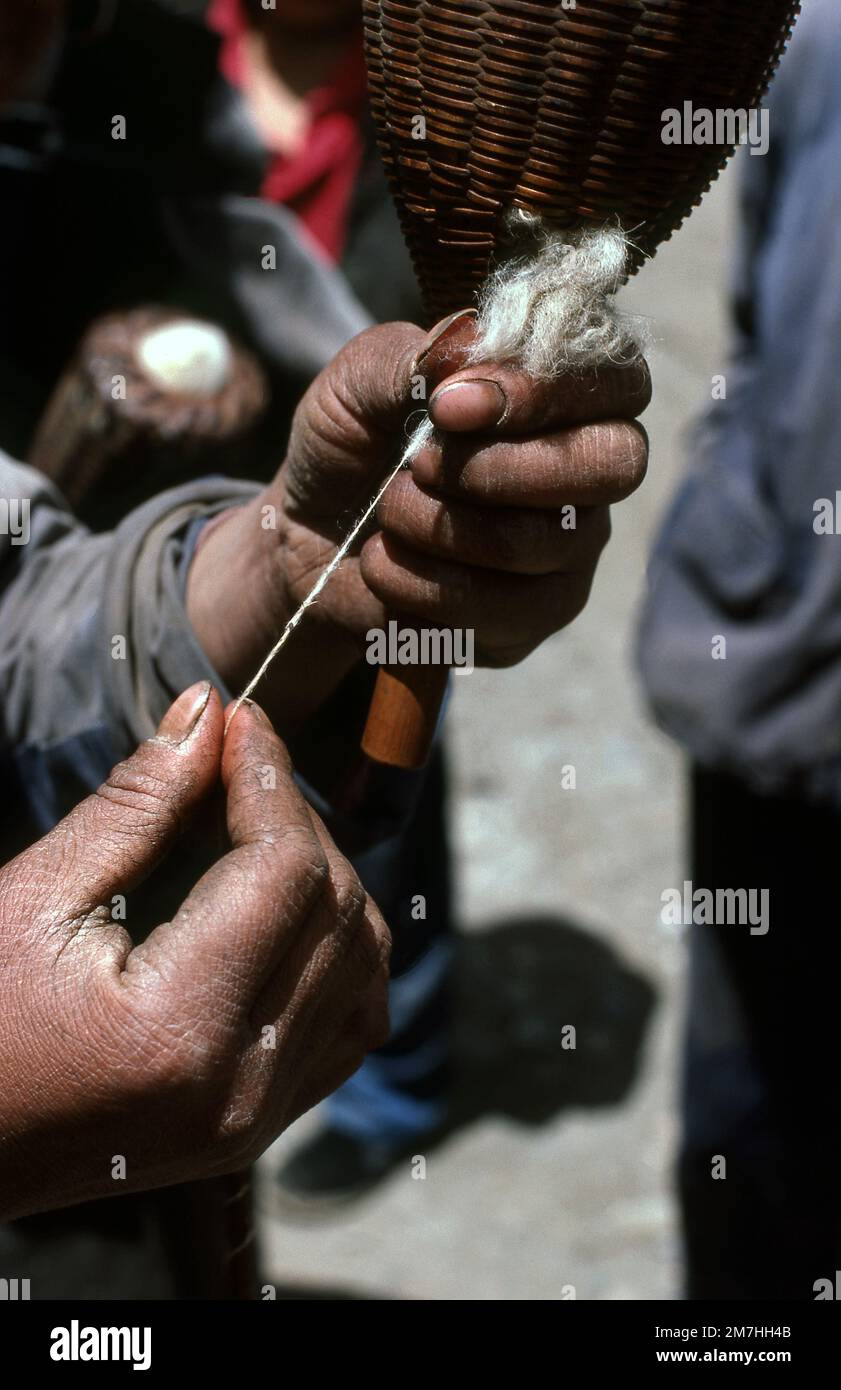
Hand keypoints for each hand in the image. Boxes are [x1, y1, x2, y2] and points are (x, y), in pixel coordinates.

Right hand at [0, 683, 389, 1219]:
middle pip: (336, 910)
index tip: (240, 722)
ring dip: (325, 879)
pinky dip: (336, 950)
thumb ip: (135, 805)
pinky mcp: (259, 1130)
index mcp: (180, 1029)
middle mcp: (243, 1085)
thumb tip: (206, 712)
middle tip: (237, 767)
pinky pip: (347, 1022)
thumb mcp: (34, 901)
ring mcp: (259, 1118)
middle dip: (296, 819)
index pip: (285, 870)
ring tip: (258, 831)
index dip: (269, 778)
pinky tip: (284, 910)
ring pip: (362, 964)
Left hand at [187, 315, 649, 727]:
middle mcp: (586, 469)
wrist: (309, 537)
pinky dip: (421, 585)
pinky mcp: (537, 617)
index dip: (545, 390)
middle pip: (612, 464)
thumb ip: (416, 359)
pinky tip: (383, 564)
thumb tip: (467, 364)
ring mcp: (571, 550)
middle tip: (419, 465)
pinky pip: (502, 610)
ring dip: (438, 525)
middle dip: (501, 467)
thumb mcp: (360, 381)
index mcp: (561, 393)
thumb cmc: (353, 446)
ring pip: (540, 542)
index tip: (448, 407)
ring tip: (387, 512)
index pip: (618, 378)